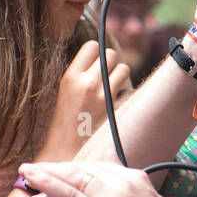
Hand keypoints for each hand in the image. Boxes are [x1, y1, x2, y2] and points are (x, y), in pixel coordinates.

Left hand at [18, 161, 178, 196]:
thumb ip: (133, 193)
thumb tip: (118, 191)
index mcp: (136, 180)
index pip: (98, 167)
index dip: (75, 170)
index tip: (61, 174)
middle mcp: (124, 182)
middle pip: (82, 168)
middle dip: (58, 169)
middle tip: (36, 172)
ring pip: (72, 176)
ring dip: (46, 172)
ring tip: (27, 173)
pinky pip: (68, 194)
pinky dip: (47, 183)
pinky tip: (32, 178)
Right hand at [39, 41, 131, 161]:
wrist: (66, 150)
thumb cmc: (66, 119)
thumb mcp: (66, 90)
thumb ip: (82, 72)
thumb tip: (103, 54)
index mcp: (71, 77)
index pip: (92, 46)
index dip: (96, 53)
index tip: (94, 63)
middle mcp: (88, 84)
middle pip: (111, 54)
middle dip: (111, 64)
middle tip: (105, 77)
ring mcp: (104, 97)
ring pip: (124, 69)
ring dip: (121, 77)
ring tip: (111, 89)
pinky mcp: (117, 110)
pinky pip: (130, 91)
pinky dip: (126, 95)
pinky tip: (116, 105)